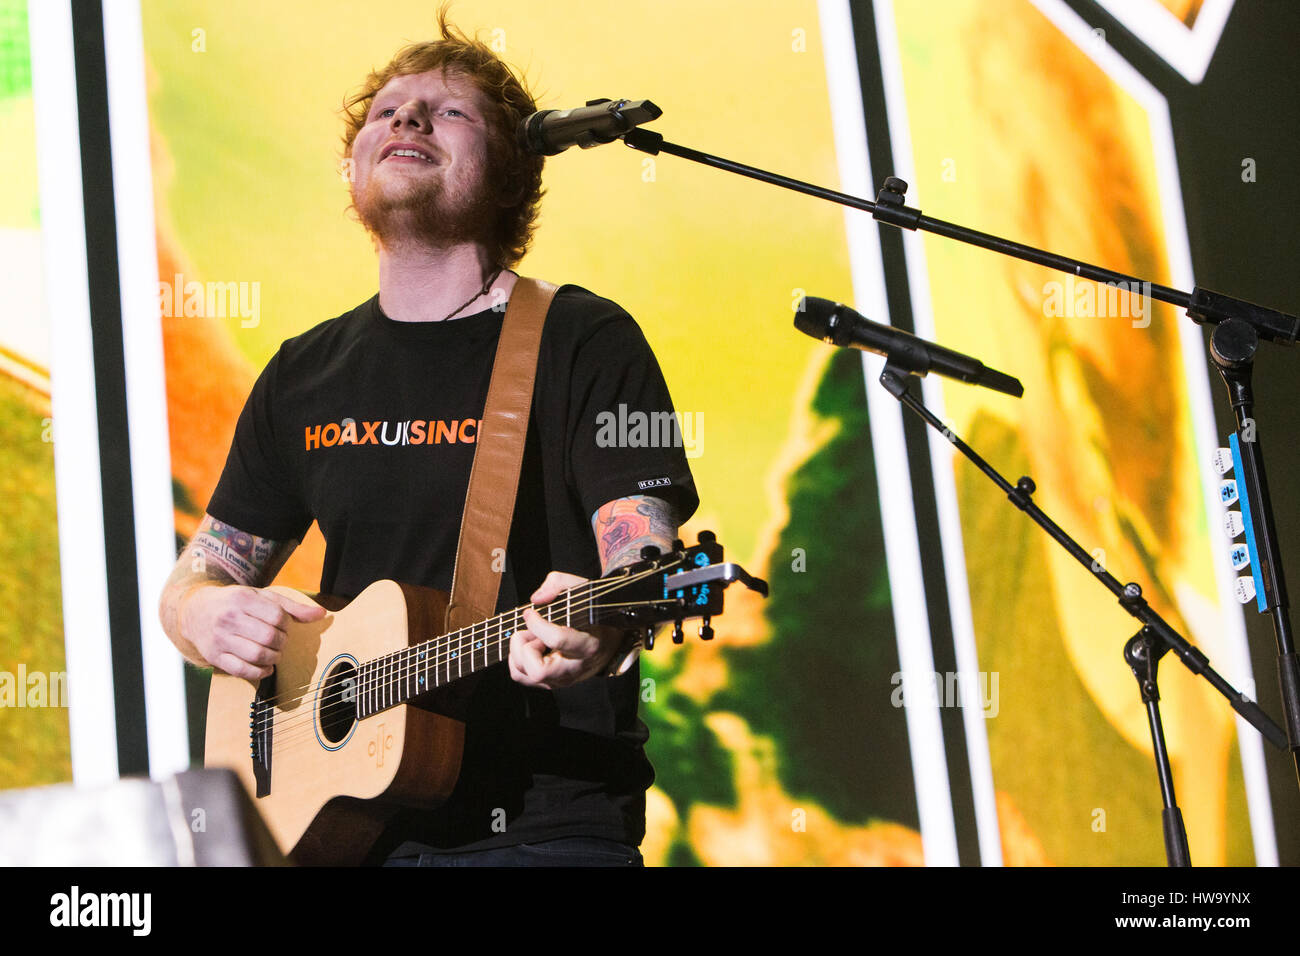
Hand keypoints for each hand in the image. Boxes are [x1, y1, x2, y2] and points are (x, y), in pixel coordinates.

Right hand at [180, 585, 325, 680]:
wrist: (195, 611)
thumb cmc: (236, 603)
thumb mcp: (261, 597)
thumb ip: (292, 607)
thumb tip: (322, 613)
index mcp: (242, 599)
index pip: (278, 616)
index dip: (287, 625)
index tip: (283, 626)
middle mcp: (229, 619)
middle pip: (269, 637)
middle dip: (282, 642)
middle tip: (280, 641)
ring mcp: (219, 639)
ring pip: (257, 655)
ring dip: (274, 658)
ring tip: (273, 653)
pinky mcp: (214, 657)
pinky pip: (242, 671)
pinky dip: (260, 672)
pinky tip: (266, 666)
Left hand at [508, 571, 623, 688]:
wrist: (609, 643)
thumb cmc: (595, 617)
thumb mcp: (585, 591)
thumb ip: (560, 584)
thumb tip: (537, 599)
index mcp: (587, 645)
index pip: (557, 640)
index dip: (537, 624)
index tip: (531, 613)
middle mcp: (574, 668)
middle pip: (537, 671)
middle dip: (525, 647)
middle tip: (530, 633)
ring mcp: (561, 679)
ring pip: (523, 674)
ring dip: (518, 652)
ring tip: (532, 638)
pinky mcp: (550, 683)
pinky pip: (520, 676)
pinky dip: (517, 659)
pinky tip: (530, 646)